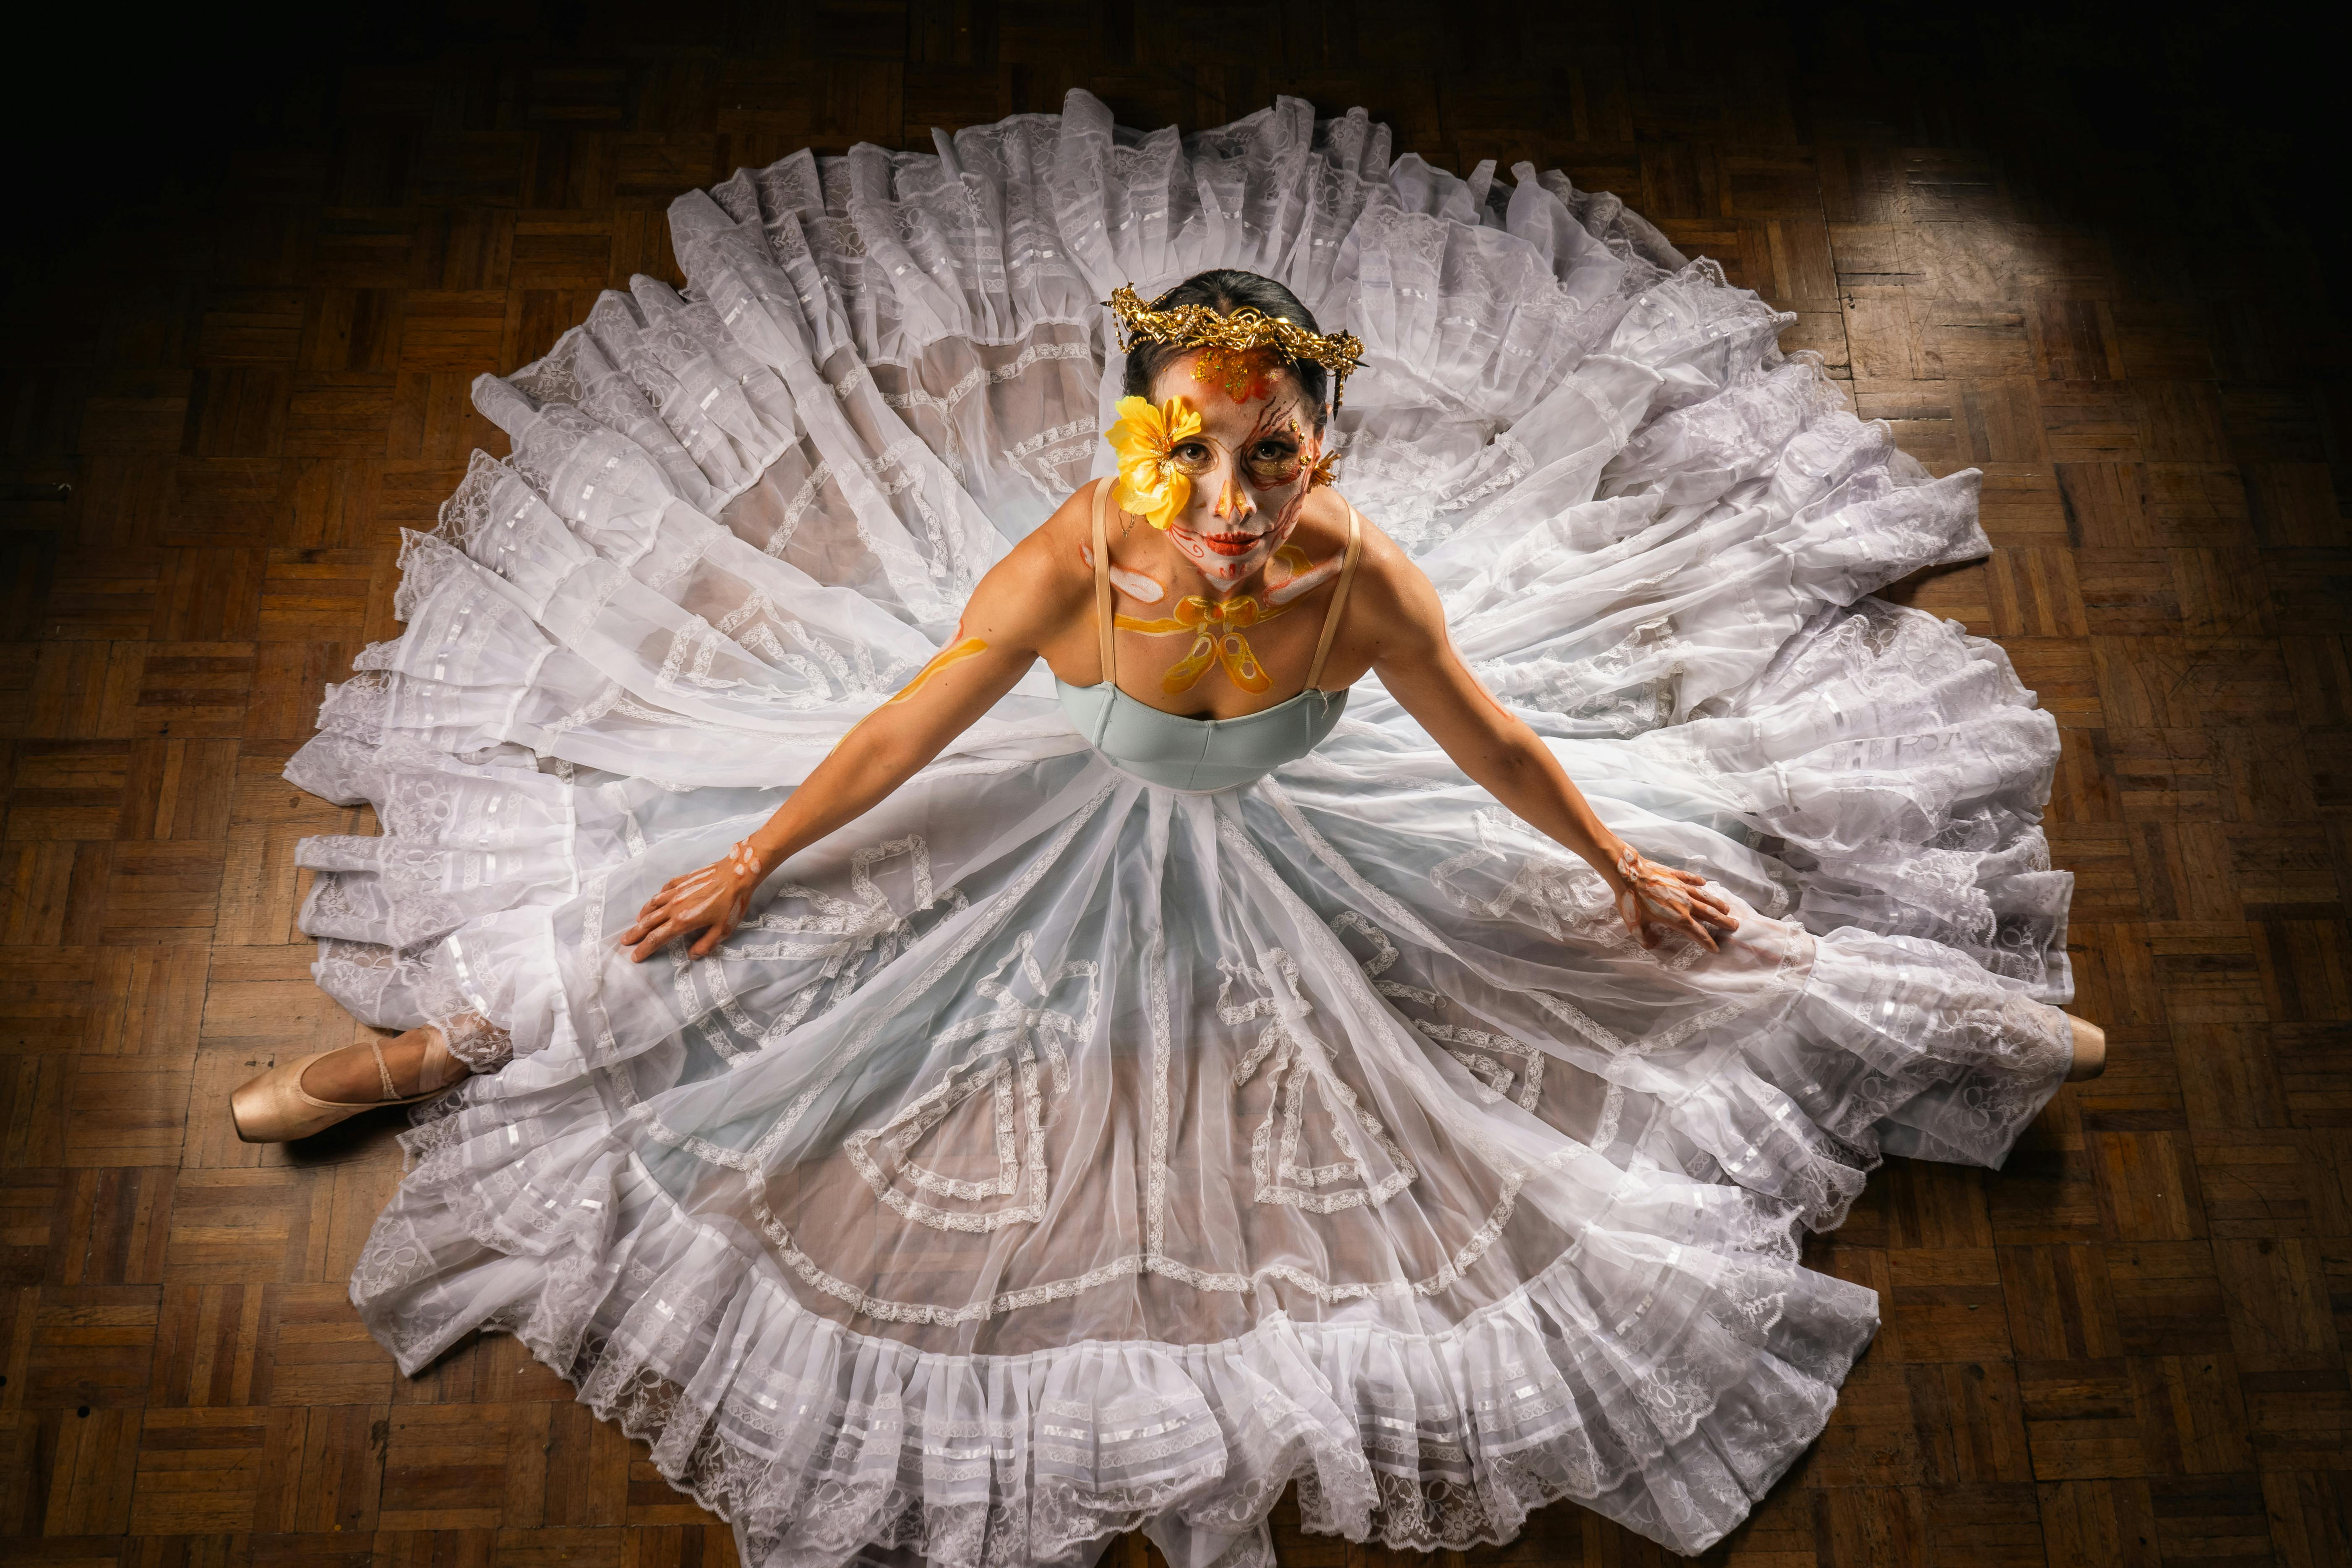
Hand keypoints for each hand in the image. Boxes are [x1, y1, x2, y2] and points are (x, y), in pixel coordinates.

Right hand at [619, 838, 767, 961]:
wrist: (737, 873)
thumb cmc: (732, 903)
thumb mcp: (723, 930)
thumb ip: (706, 944)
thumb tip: (692, 955)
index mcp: (682, 921)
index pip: (657, 938)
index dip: (644, 949)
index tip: (634, 956)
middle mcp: (674, 906)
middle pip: (648, 922)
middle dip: (635, 933)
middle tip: (624, 941)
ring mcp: (676, 891)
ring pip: (652, 905)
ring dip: (642, 916)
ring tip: (636, 922)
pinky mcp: (680, 881)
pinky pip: (662, 891)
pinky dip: (655, 899)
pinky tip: (654, 901)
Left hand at [1608, 842, 1738, 953]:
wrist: (1628, 874)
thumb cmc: (1631, 901)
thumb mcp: (1636, 926)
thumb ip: (1646, 938)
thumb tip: (1654, 946)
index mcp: (1678, 918)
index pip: (1698, 933)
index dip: (1708, 942)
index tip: (1717, 948)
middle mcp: (1685, 903)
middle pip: (1709, 915)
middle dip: (1723, 922)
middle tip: (1735, 926)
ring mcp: (1682, 887)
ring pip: (1705, 897)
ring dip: (1717, 903)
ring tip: (1727, 909)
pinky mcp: (1675, 875)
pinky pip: (1690, 878)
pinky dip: (1698, 881)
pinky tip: (1704, 883)